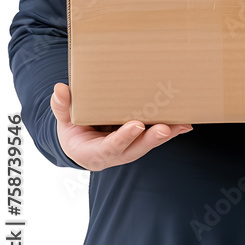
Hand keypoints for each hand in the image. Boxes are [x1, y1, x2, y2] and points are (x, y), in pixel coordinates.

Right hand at [50, 83, 193, 171]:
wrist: (80, 145)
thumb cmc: (73, 131)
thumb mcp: (63, 121)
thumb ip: (62, 107)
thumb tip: (59, 89)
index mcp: (92, 153)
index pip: (109, 147)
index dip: (122, 138)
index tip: (135, 126)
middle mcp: (114, 155)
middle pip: (134, 149)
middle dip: (150, 139)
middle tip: (166, 128)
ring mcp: (128, 150)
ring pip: (147, 144)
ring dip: (166, 135)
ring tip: (182, 124)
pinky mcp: (138, 143)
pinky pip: (154, 138)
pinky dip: (169, 132)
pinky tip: (184, 124)